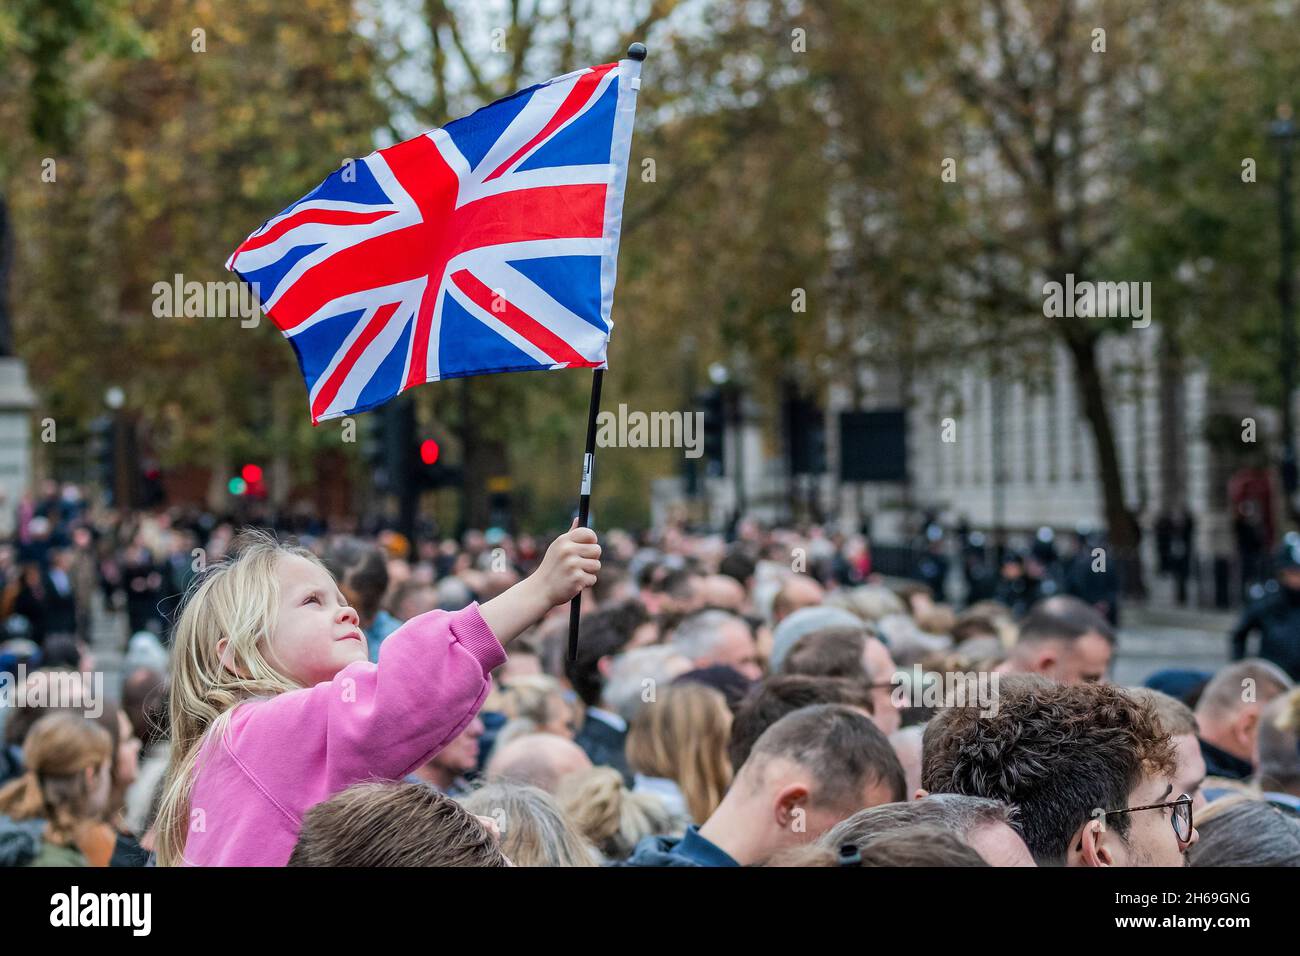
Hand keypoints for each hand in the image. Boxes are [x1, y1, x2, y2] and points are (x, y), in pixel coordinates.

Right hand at [479, 520, 600, 644]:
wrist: (540, 589)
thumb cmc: (551, 567)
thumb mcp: (557, 547)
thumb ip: (570, 534)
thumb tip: (578, 517)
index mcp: (564, 541)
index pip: (589, 533)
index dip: (592, 541)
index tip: (589, 547)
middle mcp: (568, 551)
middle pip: (597, 549)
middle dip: (593, 558)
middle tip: (582, 564)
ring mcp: (572, 565)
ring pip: (597, 565)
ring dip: (589, 572)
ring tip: (576, 574)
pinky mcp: (576, 579)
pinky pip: (592, 579)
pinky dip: (586, 583)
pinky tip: (574, 583)